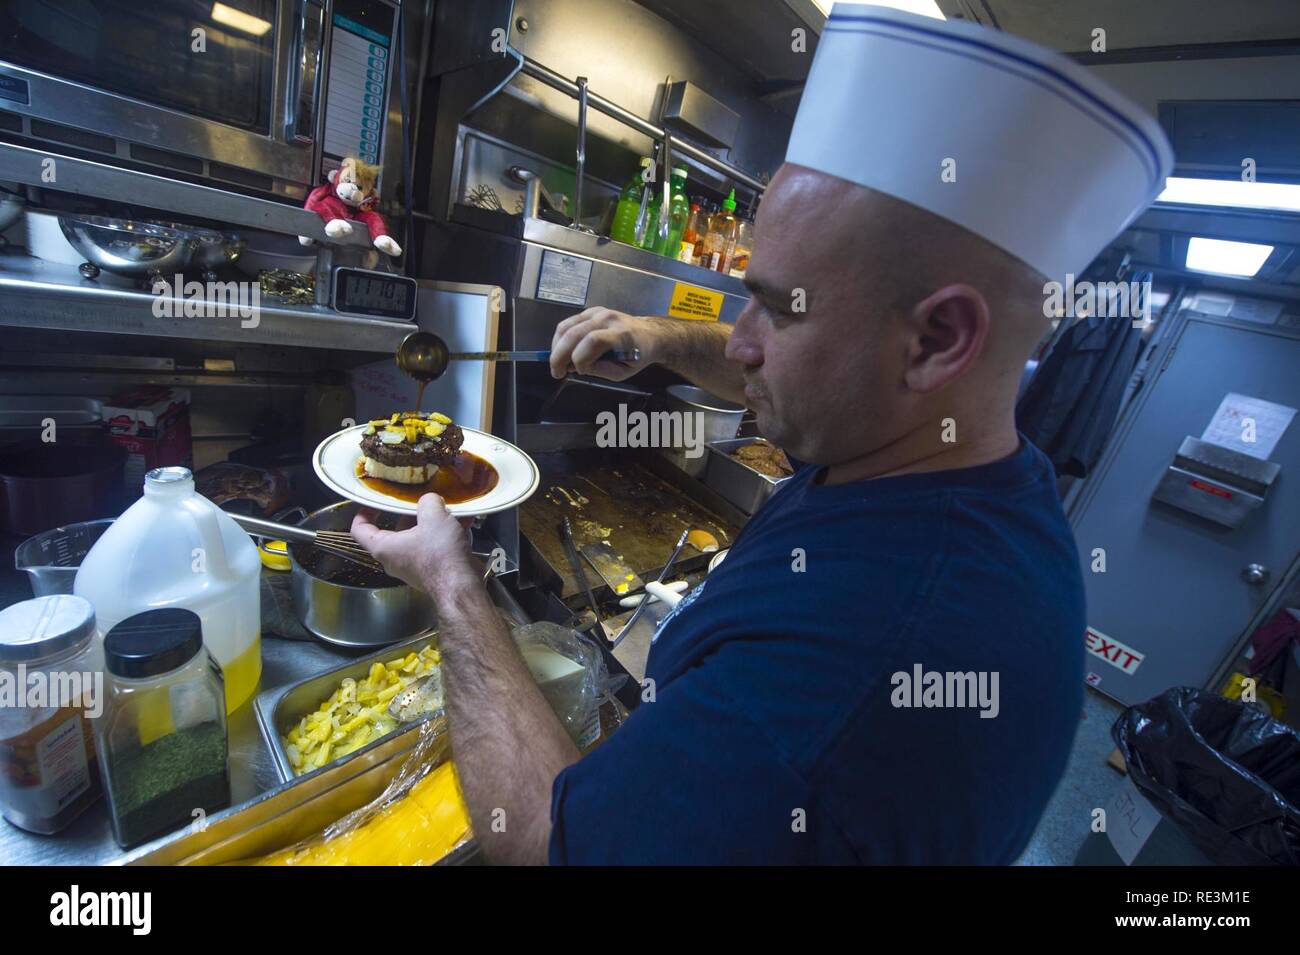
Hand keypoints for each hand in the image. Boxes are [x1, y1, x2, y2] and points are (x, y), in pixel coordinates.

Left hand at [351, 495, 477, 592]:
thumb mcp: (434, 517)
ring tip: (447, 508)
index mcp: (384, 547)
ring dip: (432, 522)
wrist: (461, 586)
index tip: (374, 502)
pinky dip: (445, 533)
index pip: (360, 530)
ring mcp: (413, 566)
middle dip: (410, 512)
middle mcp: (395, 559)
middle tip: (422, 499)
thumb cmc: (440, 555)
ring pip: (418, 537)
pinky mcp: (431, 569)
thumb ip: (428, 501)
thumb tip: (430, 500)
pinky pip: (434, 546)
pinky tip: (463, 521)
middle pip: (395, 530)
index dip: (364, 512)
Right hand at [549, 307, 657, 380]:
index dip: (580, 360)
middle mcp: (608, 319)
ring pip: (566, 327)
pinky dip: (561, 339)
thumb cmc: (638, 355)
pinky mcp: (590, 311)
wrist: (649, 334)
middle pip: (573, 334)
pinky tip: (563, 351)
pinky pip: (568, 323)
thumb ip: (600, 370)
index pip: (592, 342)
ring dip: (556, 347)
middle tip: (556, 372)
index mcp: (621, 334)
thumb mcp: (623, 372)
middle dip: (559, 356)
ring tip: (557, 364)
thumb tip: (577, 367)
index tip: (579, 372)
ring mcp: (598, 312)